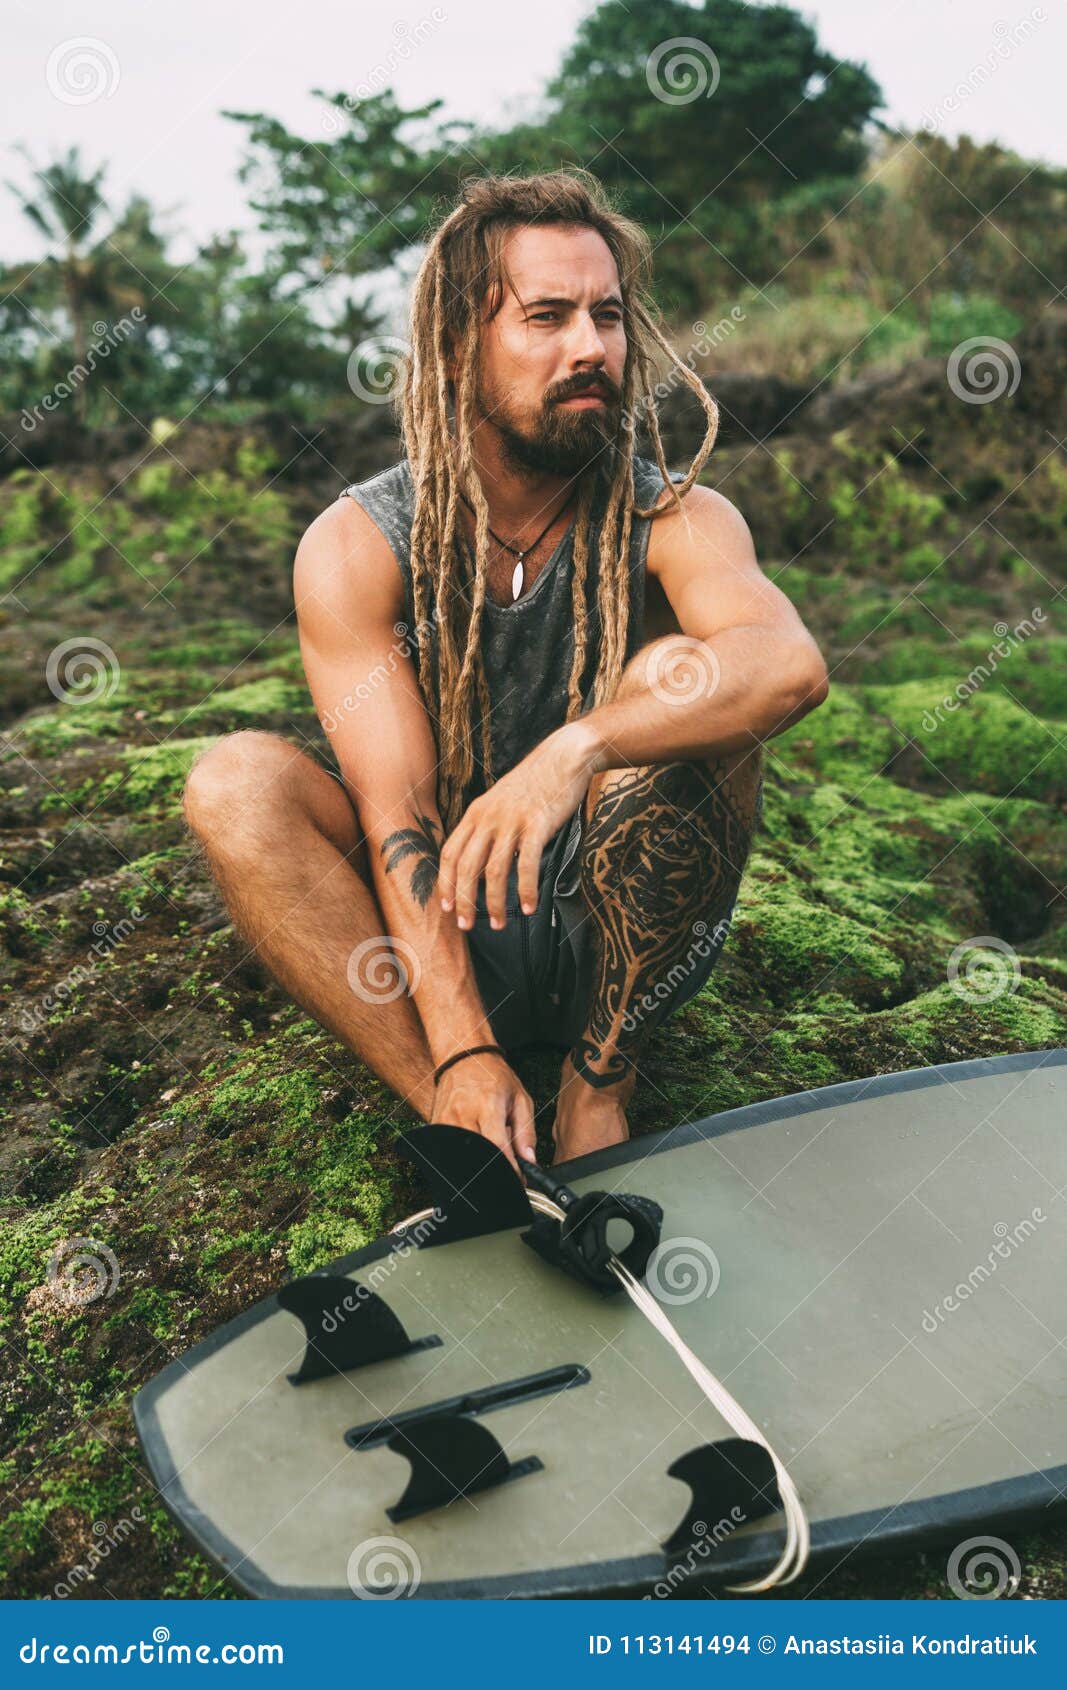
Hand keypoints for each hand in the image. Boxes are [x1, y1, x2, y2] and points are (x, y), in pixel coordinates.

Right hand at [431, 1051, 536, 1172]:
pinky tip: (475, 1150)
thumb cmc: (493, 1077)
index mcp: (488, 1107)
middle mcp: (463, 1115)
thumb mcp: (520, 1099)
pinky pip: (450, 1150)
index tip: (517, 1180)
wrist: (464, 1058)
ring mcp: (446, 1121)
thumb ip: (526, 1131)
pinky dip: (465, 1157)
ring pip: (462, 1157)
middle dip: (494, 1171)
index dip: (509, 1169)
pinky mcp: (435, 1126)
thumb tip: (529, 1160)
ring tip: (490, 1158)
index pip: (498, 1148)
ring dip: (478, 1165)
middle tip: (506, 1174)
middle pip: (478, 1157)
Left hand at [438, 721, 604, 928]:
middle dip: (464, 901)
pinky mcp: (537, 825)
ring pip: (494, 872)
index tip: (447, 907)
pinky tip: (530, 907)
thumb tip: (482, 865)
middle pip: (466, 867)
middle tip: (467, 926)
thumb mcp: (500, 801)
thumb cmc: (535, 783)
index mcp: (476, 813)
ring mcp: (512, 821)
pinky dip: (527, 890)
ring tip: (498, 924)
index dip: (445, 883)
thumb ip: (488, 828)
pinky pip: (527, 865)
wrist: (564, 757)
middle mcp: (488, 817)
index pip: (450, 853)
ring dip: (494, 903)